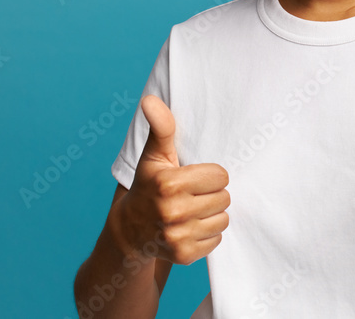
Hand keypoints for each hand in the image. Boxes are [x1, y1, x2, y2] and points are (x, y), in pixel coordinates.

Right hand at [113, 95, 230, 265]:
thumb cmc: (149, 184)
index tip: (192, 177)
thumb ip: (161, 127)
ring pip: (223, 219)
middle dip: (211, 194)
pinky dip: (206, 234)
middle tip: (191, 195)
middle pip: (224, 198)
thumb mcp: (154, 155)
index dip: (209, 175)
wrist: (130, 231)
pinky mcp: (183, 255)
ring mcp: (177, 236)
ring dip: (211, 214)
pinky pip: (216, 239)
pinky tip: (188, 228)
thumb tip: (150, 99)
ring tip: (191, 211)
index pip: (221, 176)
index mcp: (168, 183)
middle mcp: (172, 212)